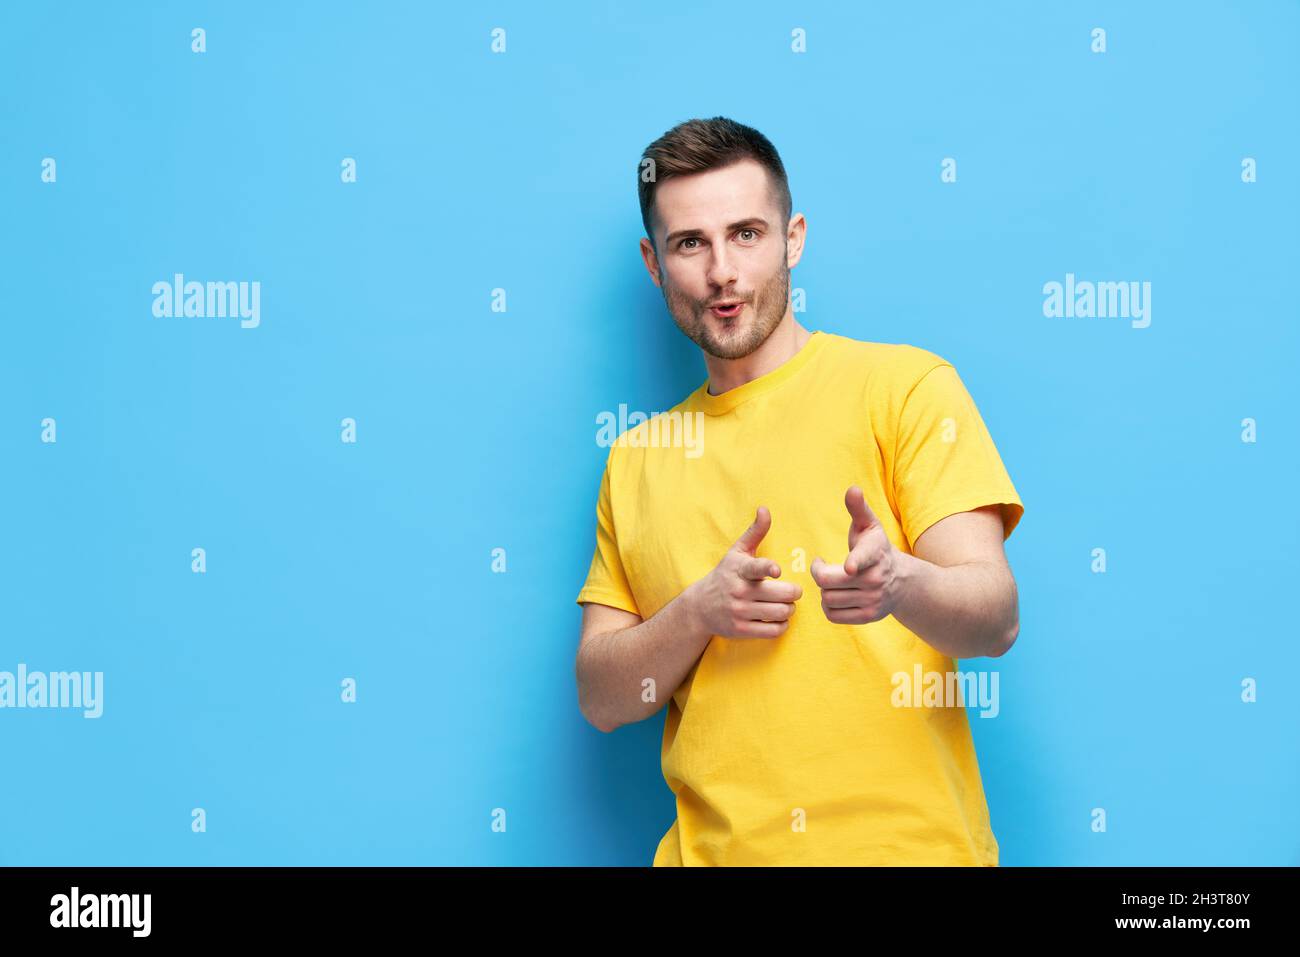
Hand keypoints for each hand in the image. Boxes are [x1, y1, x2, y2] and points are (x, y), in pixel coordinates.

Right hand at [687, 506, 801, 637]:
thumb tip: (765, 509)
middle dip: (793, 593)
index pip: (756, 568)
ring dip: (789, 609)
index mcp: (740, 570)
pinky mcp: (741, 630)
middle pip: (782, 595)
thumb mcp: (736, 553)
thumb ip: (754, 532)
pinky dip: (782, 624)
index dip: (768, 568)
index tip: (777, 570)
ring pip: (781, 613)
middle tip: (791, 591)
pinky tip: (777, 618)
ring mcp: (740, 612)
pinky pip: (774, 630)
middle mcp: (739, 591)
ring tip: (785, 604)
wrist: (699, 607)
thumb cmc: (725, 575)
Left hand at [811, 486, 903, 624]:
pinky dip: (828, 606)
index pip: (863, 558)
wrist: (902, 580)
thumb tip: (852, 489)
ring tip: (831, 580)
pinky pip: (833, 615)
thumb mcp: (870, 526)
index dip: (855, 562)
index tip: (849, 566)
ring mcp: (873, 600)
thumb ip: (858, 508)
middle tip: (821, 565)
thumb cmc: (876, 548)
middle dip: (818, 573)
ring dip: (824, 590)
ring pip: (828, 599)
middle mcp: (875, 579)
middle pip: (828, 582)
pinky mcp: (868, 616)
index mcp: (875, 553)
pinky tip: (835, 595)